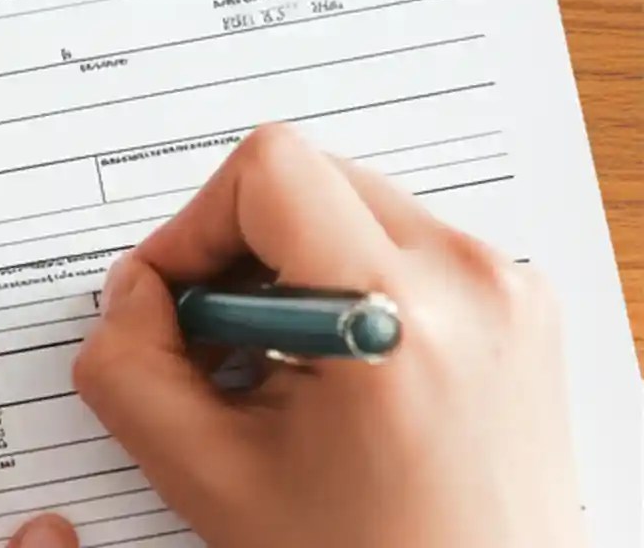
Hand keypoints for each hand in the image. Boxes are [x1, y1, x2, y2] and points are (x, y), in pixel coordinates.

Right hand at [71, 124, 588, 547]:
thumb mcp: (209, 478)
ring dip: (287, 269)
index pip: (270, 171)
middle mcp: (469, 281)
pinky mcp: (517, 302)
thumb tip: (133, 289)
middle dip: (237, 249)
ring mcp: (505, 288)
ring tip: (277, 365)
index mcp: (396, 318)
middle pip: (309, 179)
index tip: (177, 296)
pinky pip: (401, 245)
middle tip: (217, 342)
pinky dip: (342, 284)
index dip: (195, 225)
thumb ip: (130, 370)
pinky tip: (331, 368)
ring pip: (351, 207)